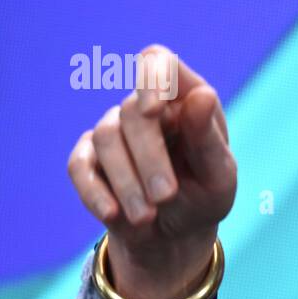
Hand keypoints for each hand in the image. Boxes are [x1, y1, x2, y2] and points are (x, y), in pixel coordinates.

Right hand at [66, 45, 237, 298]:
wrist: (176, 235)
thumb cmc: (204, 197)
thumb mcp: (217, 175)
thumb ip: (208, 137)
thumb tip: (201, 95)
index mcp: (184, 101)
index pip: (159, 63)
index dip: (151, 78)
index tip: (153, 110)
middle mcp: (146, 109)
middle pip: (132, 112)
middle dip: (148, 157)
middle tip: (166, 195)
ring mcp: (114, 131)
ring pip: (106, 138)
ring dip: (128, 181)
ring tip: (148, 216)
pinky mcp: (89, 159)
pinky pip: (79, 165)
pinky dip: (95, 191)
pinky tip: (113, 214)